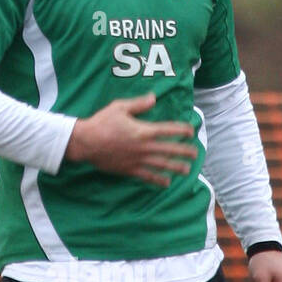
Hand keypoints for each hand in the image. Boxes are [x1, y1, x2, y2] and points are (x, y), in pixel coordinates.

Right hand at [65, 93, 197, 186]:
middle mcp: (144, 147)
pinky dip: (158, 180)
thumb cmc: (101, 122)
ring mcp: (138, 160)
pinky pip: (147, 177)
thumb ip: (138, 104)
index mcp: (143, 130)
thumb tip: (153, 98)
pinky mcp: (130, 170)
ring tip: (187, 170)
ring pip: (162, 165)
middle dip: (184, 151)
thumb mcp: (119, 107)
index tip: (191, 131)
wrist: (86, 142)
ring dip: (176, 167)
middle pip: (170, 149)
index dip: (182, 130)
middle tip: (196, 153)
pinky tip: (166, 183)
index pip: (168, 130)